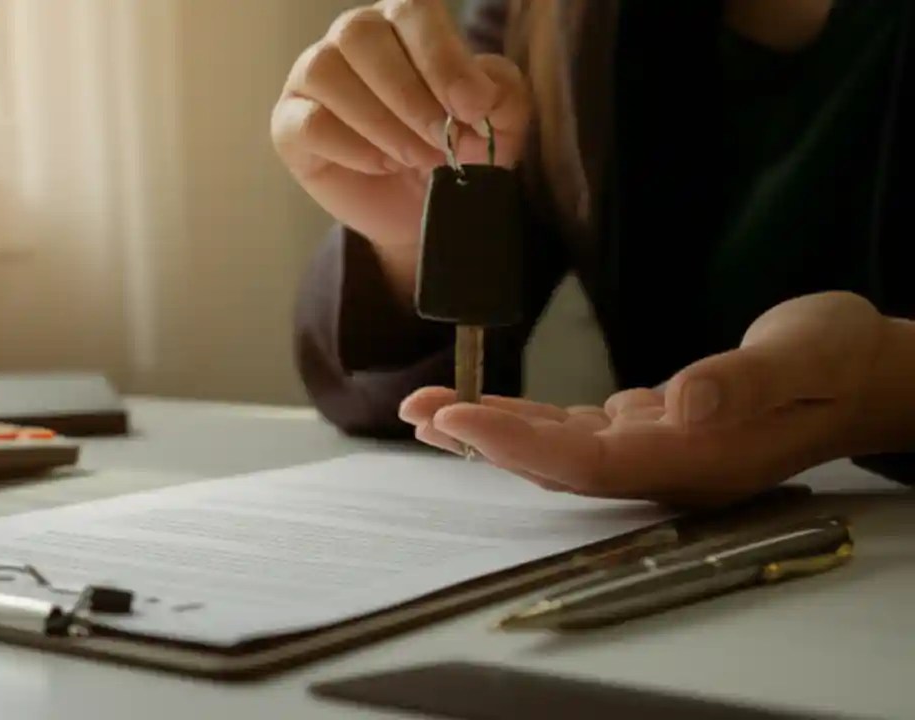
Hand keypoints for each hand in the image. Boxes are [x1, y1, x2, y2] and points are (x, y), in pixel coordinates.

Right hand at [270, 0, 529, 299]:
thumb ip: (501, 96)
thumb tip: (479, 93)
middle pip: (360, 33)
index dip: (441, 56)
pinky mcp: (288, 126)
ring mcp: (311, 78)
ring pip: (327, 73)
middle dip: (409, 94)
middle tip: (443, 143)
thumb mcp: (496, 125)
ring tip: (415, 158)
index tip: (471, 107)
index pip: (412, 10)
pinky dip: (351, 147)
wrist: (418, 210)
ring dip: (380, 121)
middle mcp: (352, 39)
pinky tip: (381, 166)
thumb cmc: (453, 153)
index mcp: (402, 23)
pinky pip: (308, 123)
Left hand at [398, 292, 888, 505]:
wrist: (866, 374)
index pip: (587, 463)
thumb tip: (683, 402)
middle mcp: (667, 464)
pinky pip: (574, 430)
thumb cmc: (841, 360)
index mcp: (698, 456)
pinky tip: (487, 409)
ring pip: (556, 448)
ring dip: (492, 431)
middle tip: (415, 411)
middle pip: (555, 462)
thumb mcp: (807, 355)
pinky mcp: (653, 427)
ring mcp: (658, 450)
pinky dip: (526, 418)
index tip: (456, 420)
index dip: (517, 445)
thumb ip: (746, 380)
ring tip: (429, 411)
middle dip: (482, 439)